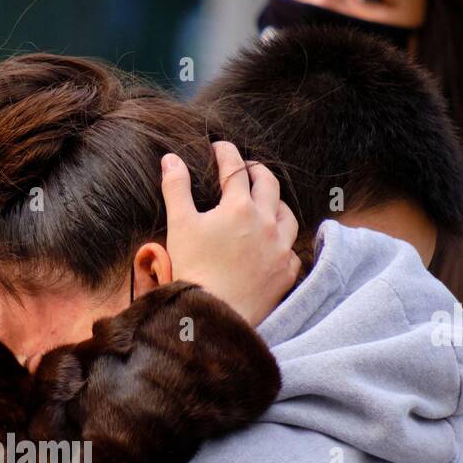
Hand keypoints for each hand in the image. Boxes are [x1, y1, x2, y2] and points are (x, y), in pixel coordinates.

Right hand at [161, 142, 299, 326]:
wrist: (215, 315)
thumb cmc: (193, 270)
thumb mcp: (180, 226)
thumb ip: (176, 188)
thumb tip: (171, 158)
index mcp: (239, 207)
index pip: (234, 168)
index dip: (226, 153)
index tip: (219, 147)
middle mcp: (267, 222)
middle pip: (268, 183)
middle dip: (256, 170)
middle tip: (246, 168)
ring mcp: (280, 247)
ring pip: (287, 214)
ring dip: (276, 203)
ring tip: (266, 202)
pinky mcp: (286, 272)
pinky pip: (291, 249)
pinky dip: (283, 241)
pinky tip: (274, 243)